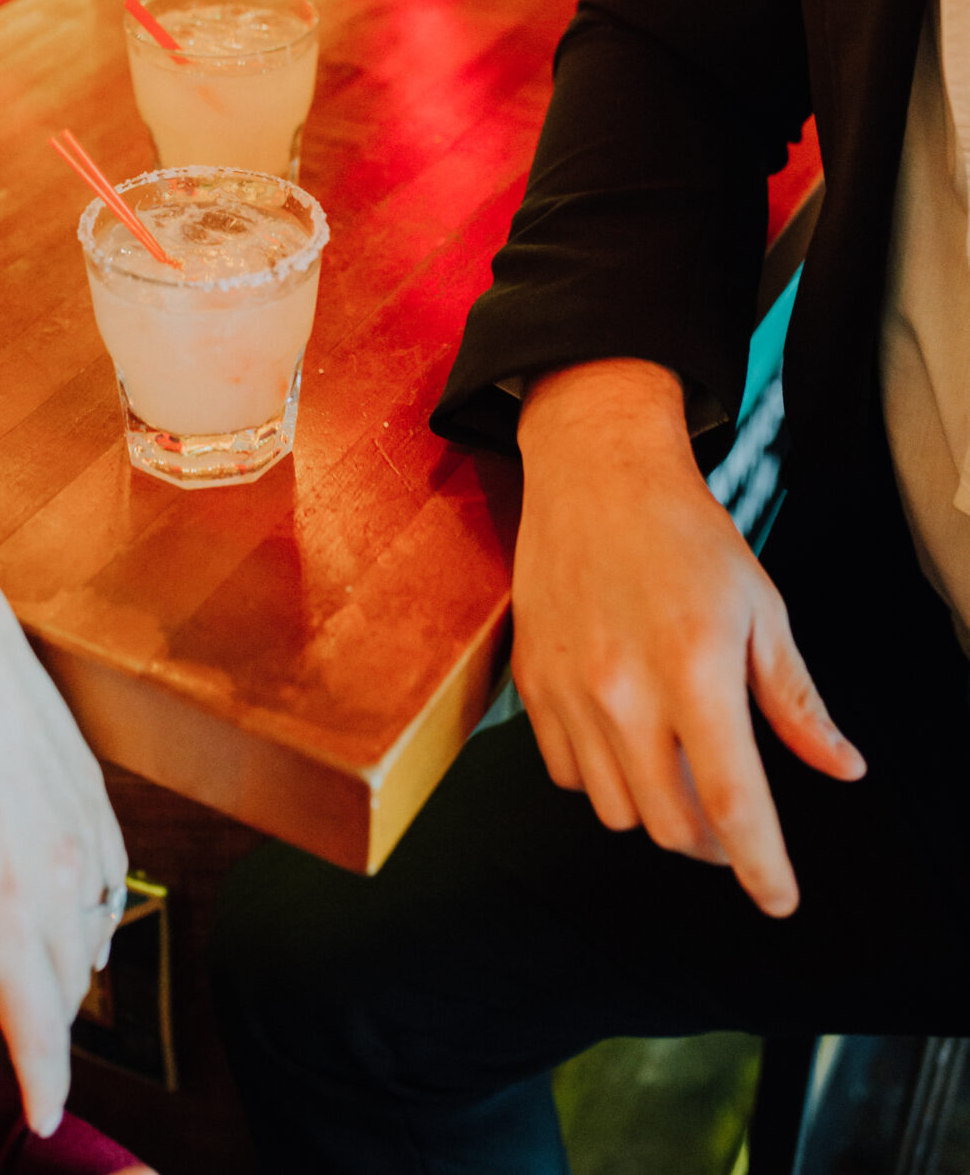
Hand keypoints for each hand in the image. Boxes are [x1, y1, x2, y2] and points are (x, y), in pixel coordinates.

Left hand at [0, 533, 126, 1135]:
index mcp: (4, 905)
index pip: (42, 1026)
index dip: (45, 1085)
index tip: (42, 1123)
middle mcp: (62, 877)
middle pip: (69, 988)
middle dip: (47, 1029)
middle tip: (15, 1051)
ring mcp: (88, 832)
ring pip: (95, 938)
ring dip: (66, 972)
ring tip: (27, 980)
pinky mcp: (98, 795)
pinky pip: (112, 884)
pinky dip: (92, 916)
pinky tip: (64, 914)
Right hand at [513, 359, 864, 916]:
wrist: (595, 475)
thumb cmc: (685, 534)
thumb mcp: (762, 608)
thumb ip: (796, 699)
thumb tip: (842, 767)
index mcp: (695, 667)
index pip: (731, 800)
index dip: (761, 864)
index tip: (779, 898)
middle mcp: (624, 688)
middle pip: (670, 824)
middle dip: (713, 842)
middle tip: (734, 819)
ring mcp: (569, 690)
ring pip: (615, 809)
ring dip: (656, 810)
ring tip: (679, 769)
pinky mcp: (532, 684)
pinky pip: (567, 774)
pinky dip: (603, 777)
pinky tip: (627, 739)